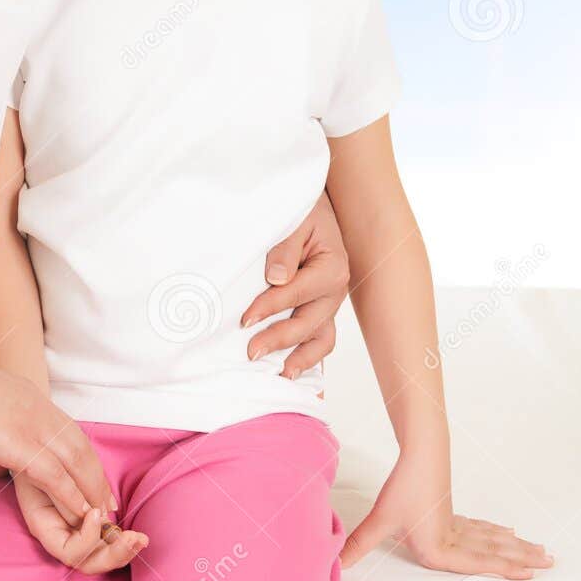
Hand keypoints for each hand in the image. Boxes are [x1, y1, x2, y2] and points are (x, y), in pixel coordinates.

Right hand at [0, 351, 116, 520]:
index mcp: (25, 394)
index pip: (65, 427)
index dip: (83, 454)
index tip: (93, 476)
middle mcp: (34, 405)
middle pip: (77, 443)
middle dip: (96, 474)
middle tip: (109, 501)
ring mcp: (27, 422)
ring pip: (72, 459)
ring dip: (91, 488)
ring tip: (102, 514)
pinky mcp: (14, 441)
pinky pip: (52, 473)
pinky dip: (70, 494)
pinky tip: (80, 512)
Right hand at [13, 470, 147, 572]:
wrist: (34, 449)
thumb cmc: (34, 458)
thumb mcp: (46, 470)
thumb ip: (69, 493)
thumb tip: (101, 513)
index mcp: (45, 527)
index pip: (69, 552)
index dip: (87, 539)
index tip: (95, 513)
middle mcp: (62, 535)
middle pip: (89, 562)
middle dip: (114, 555)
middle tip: (134, 539)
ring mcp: (77, 531)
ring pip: (100, 555)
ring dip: (123, 550)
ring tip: (141, 539)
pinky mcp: (90, 522)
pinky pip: (106, 539)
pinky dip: (122, 539)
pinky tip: (136, 534)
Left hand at [240, 191, 348, 377]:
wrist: (313, 204)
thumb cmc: (303, 209)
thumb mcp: (294, 220)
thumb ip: (285, 249)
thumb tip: (277, 278)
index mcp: (332, 267)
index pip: (297, 293)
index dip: (269, 307)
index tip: (244, 319)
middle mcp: (335, 290)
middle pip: (309, 323)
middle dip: (279, 340)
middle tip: (251, 352)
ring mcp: (329, 302)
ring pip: (320, 338)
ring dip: (300, 358)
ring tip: (281, 376)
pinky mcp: (321, 308)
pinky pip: (319, 337)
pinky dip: (308, 357)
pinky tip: (293, 372)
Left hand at [341, 453, 554, 578]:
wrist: (419, 453)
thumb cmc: (402, 489)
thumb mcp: (380, 521)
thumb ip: (359, 546)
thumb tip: (334, 564)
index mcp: (440, 549)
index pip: (474, 566)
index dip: (502, 572)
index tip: (530, 576)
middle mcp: (453, 539)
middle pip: (493, 552)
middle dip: (521, 560)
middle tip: (551, 562)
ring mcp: (456, 524)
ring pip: (492, 539)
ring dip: (516, 547)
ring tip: (541, 551)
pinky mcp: (452, 511)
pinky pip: (481, 528)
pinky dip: (497, 534)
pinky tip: (509, 534)